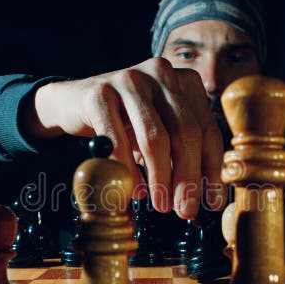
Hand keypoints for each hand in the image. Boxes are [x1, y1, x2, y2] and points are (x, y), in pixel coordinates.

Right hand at [22, 57, 225, 218]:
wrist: (72, 102)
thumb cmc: (125, 121)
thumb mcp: (159, 131)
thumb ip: (183, 152)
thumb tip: (206, 193)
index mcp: (185, 81)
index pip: (207, 130)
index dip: (212, 169)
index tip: (212, 201)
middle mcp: (161, 74)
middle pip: (186, 133)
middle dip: (188, 178)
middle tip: (186, 210)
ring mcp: (130, 80)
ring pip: (155, 138)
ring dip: (161, 178)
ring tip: (162, 204)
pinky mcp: (100, 93)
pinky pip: (118, 141)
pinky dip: (127, 172)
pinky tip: (134, 192)